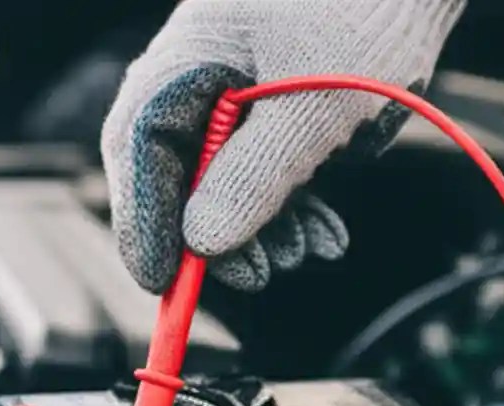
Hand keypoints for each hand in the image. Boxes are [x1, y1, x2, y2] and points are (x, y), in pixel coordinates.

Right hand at [101, 0, 464, 292]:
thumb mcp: (312, 108)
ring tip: (306, 251)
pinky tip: (324, 234)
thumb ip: (254, 176)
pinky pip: (261, 172)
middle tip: (254, 277)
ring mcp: (231, 96)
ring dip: (261, 229)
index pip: (139, 152)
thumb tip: (202, 245)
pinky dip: (289, 208)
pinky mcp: (269, 112)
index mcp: (183, 63)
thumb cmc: (364, 14)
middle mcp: (195, 80)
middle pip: (174, 175)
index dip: (146, 223)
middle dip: (212, 235)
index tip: (161, 282)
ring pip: (220, 183)